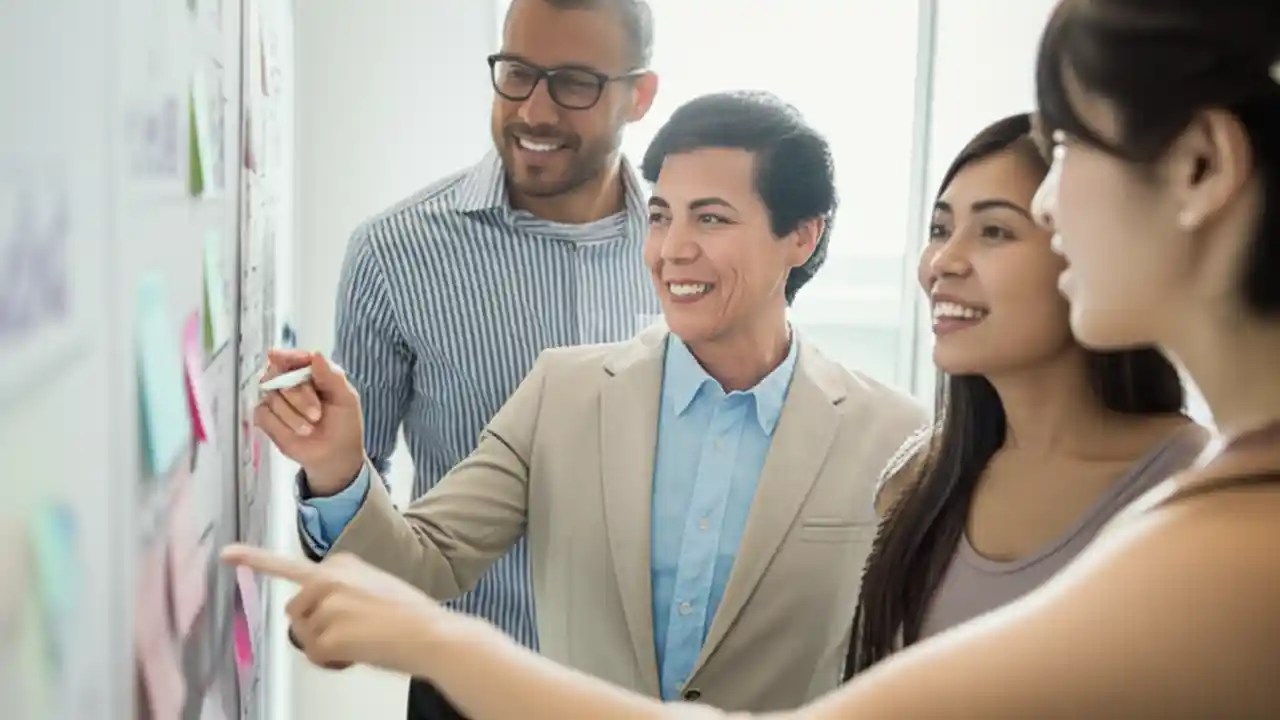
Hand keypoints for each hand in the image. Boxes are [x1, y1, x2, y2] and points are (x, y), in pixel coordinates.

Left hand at [221, 544, 453, 675]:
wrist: (434, 635)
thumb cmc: (412, 616)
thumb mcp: (375, 586)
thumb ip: (342, 590)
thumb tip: (320, 612)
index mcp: (341, 563)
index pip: (286, 564)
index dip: (254, 560)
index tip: (228, 554)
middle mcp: (329, 577)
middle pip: (296, 611)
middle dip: (316, 627)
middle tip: (352, 633)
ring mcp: (327, 604)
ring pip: (304, 635)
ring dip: (327, 646)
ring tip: (361, 641)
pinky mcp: (328, 632)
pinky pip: (316, 656)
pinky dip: (335, 662)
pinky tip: (360, 653)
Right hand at [256, 349, 364, 494]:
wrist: (335, 455)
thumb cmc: (344, 424)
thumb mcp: (346, 399)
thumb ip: (332, 376)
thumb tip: (315, 354)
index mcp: (312, 373)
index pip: (295, 357)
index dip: (287, 356)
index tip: (277, 357)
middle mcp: (290, 382)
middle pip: (280, 375)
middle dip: (299, 397)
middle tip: (316, 415)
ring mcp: (276, 399)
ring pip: (271, 396)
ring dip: (293, 416)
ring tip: (310, 429)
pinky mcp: (266, 418)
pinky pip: (263, 414)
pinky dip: (280, 425)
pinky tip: (296, 433)